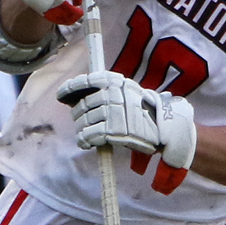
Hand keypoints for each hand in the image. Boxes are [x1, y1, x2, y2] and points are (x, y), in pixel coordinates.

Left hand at [57, 72, 196, 192]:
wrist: (164, 129)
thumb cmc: (144, 112)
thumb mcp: (128, 93)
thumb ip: (106, 91)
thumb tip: (78, 97)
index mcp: (115, 81)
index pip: (86, 81)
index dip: (70, 89)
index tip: (62, 96)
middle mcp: (112, 94)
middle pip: (83, 105)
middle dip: (79, 115)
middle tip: (83, 122)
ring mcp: (112, 112)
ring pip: (83, 121)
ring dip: (82, 129)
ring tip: (86, 134)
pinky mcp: (112, 131)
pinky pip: (88, 135)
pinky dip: (84, 140)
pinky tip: (86, 143)